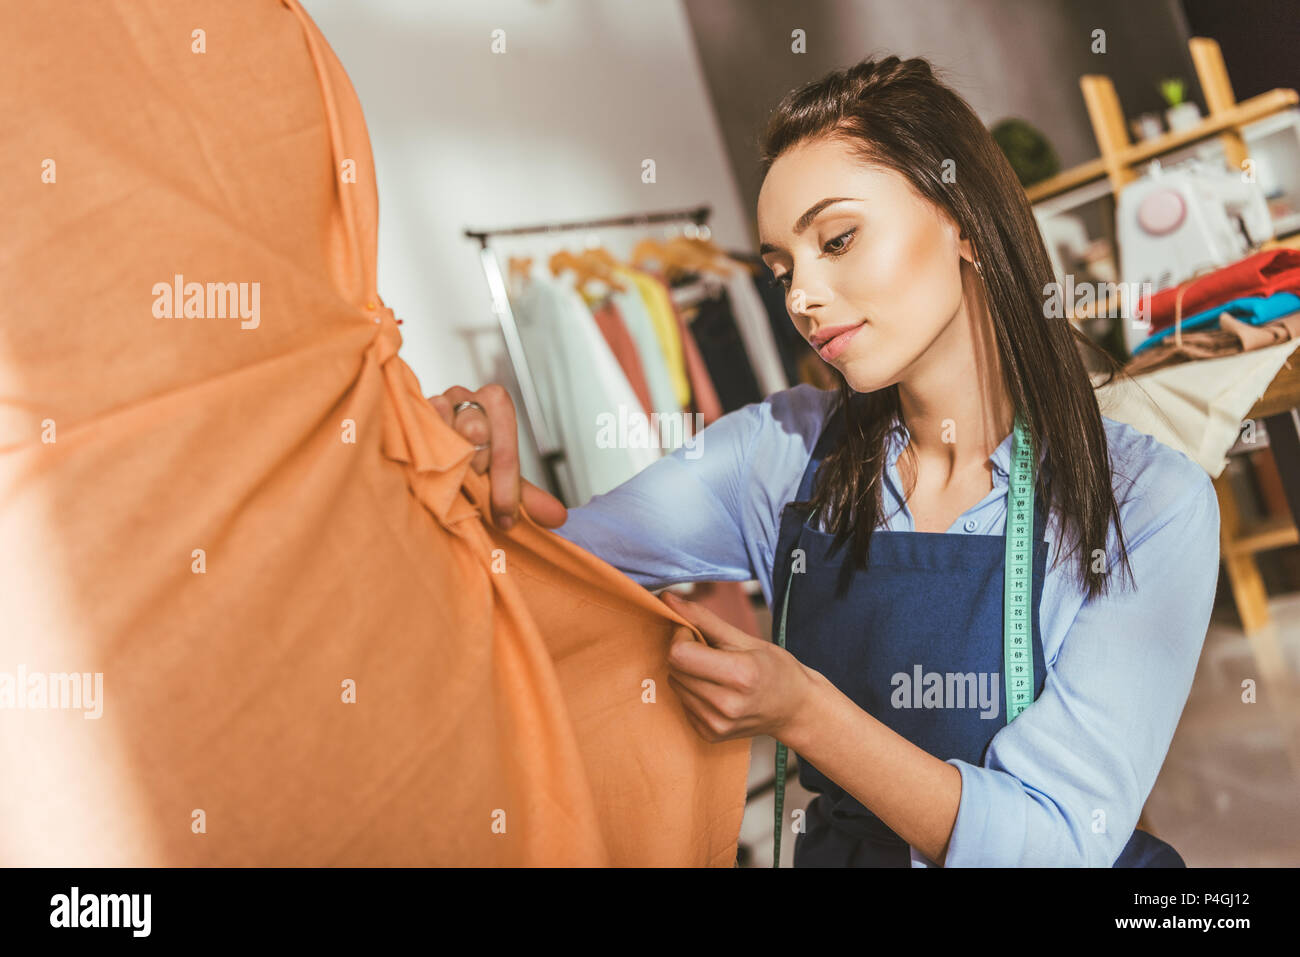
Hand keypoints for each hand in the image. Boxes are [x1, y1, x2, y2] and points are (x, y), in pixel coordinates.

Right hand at [427, 383, 567, 529]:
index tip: (505, 517)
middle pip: (476, 426)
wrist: (425, 454)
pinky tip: (424, 470)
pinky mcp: (406, 410)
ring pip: (445, 424)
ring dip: (448, 458)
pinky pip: (416, 425)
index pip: (506, 438)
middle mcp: (464, 396)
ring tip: (447, 476)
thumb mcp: (498, 482)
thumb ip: (525, 498)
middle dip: (476, 464)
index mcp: (494, 403)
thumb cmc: (466, 462)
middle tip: (471, 484)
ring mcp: (432, 400)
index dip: (507, 482)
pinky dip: (422, 450)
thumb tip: (558, 518)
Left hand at [660, 590, 817, 743]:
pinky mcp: (709, 735)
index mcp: (739, 675)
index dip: (681, 636)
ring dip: (687, 672)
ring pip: (675, 684)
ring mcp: (716, 724)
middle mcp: (726, 704)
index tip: (696, 632)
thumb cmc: (775, 669)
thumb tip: (667, 599)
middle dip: (684, 652)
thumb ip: (703, 618)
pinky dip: (692, 691)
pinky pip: (682, 702)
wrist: (795, 709)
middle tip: (709, 650)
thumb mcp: (745, 637)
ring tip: (715, 671)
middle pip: (674, 668)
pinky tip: (715, 690)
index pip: (679, 653)